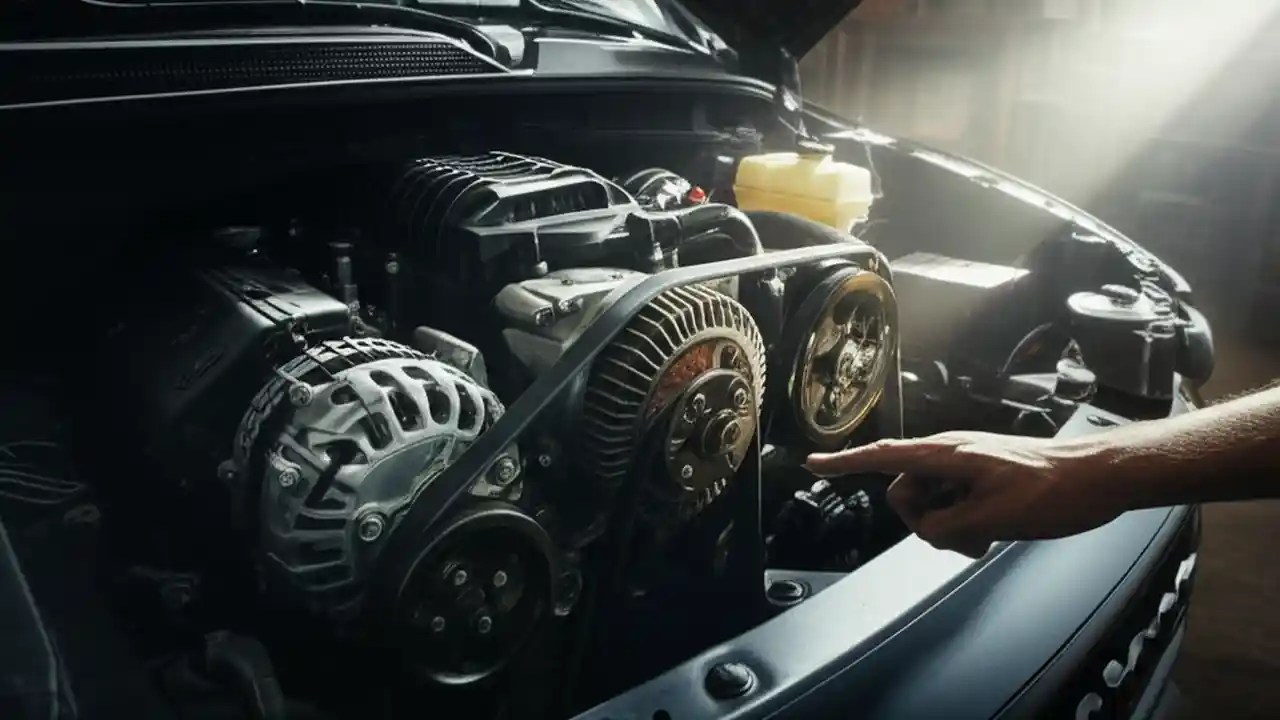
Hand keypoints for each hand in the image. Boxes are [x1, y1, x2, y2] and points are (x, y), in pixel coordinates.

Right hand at [805, 431, 1125, 558]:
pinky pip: (952, 507)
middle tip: (965, 536)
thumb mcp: (992, 518)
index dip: (844, 462)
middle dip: (926, 522)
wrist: (1097, 479)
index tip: (813, 463)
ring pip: (930, 506)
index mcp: (946, 454)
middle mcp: (950, 456)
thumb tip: (926, 531)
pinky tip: (991, 532)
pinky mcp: (979, 481)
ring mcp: (965, 468)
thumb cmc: (1053, 490)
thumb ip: (944, 526)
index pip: (882, 456)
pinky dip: (964, 525)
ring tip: (987, 534)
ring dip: (950, 529)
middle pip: (905, 493)